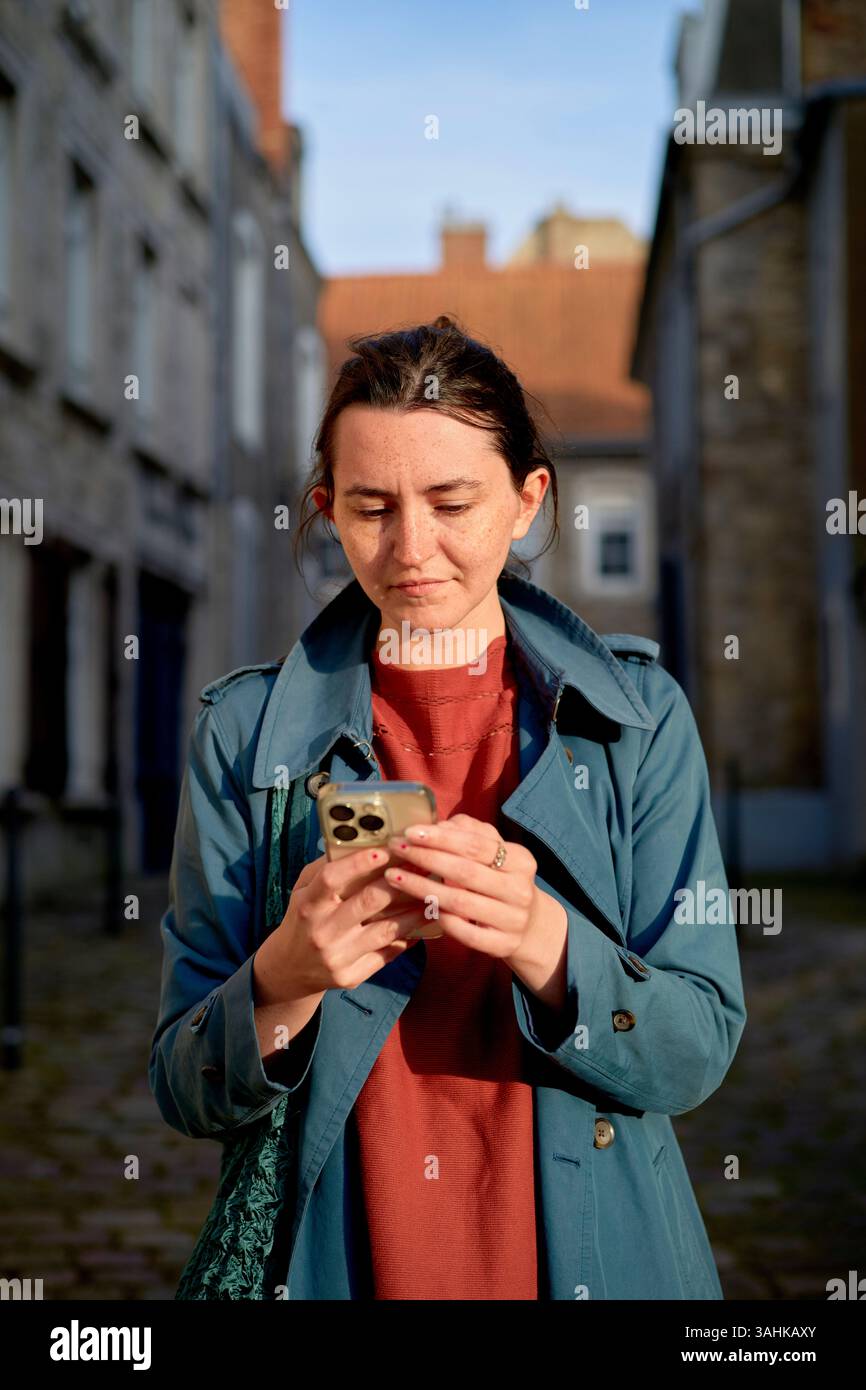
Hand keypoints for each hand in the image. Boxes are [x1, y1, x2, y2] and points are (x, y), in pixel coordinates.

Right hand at [256, 846, 422, 998]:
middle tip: (422, 868)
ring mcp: (337, 957)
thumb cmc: (303, 920)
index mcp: (308, 905)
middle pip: (367, 903)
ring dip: (414, 913)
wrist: (290, 970)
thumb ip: (325, 868)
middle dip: (399, 883)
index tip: (383, 850)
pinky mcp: (351, 977)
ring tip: (433, 897)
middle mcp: (322, 932)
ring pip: (386, 931)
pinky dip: (406, 939)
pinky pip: (387, 955)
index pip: (331, 879)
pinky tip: (421, 926)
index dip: (357, 863)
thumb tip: (358, 842)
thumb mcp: (302, 891)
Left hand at [382, 814, 568, 1007]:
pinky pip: (464, 932)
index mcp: (520, 860)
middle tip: (396, 849)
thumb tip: (439, 825)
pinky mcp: (502, 946)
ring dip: (422, 888)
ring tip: (394, 876)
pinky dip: (441, 918)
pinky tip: (420, 908)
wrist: (530, 926)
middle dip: (426, 858)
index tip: (409, 832)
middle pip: (465, 872)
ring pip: (460, 902)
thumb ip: (469, 833)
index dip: (441, 838)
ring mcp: (513, 921)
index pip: (476, 845)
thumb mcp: (494, 852)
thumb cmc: (500, 880)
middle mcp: (520, 890)